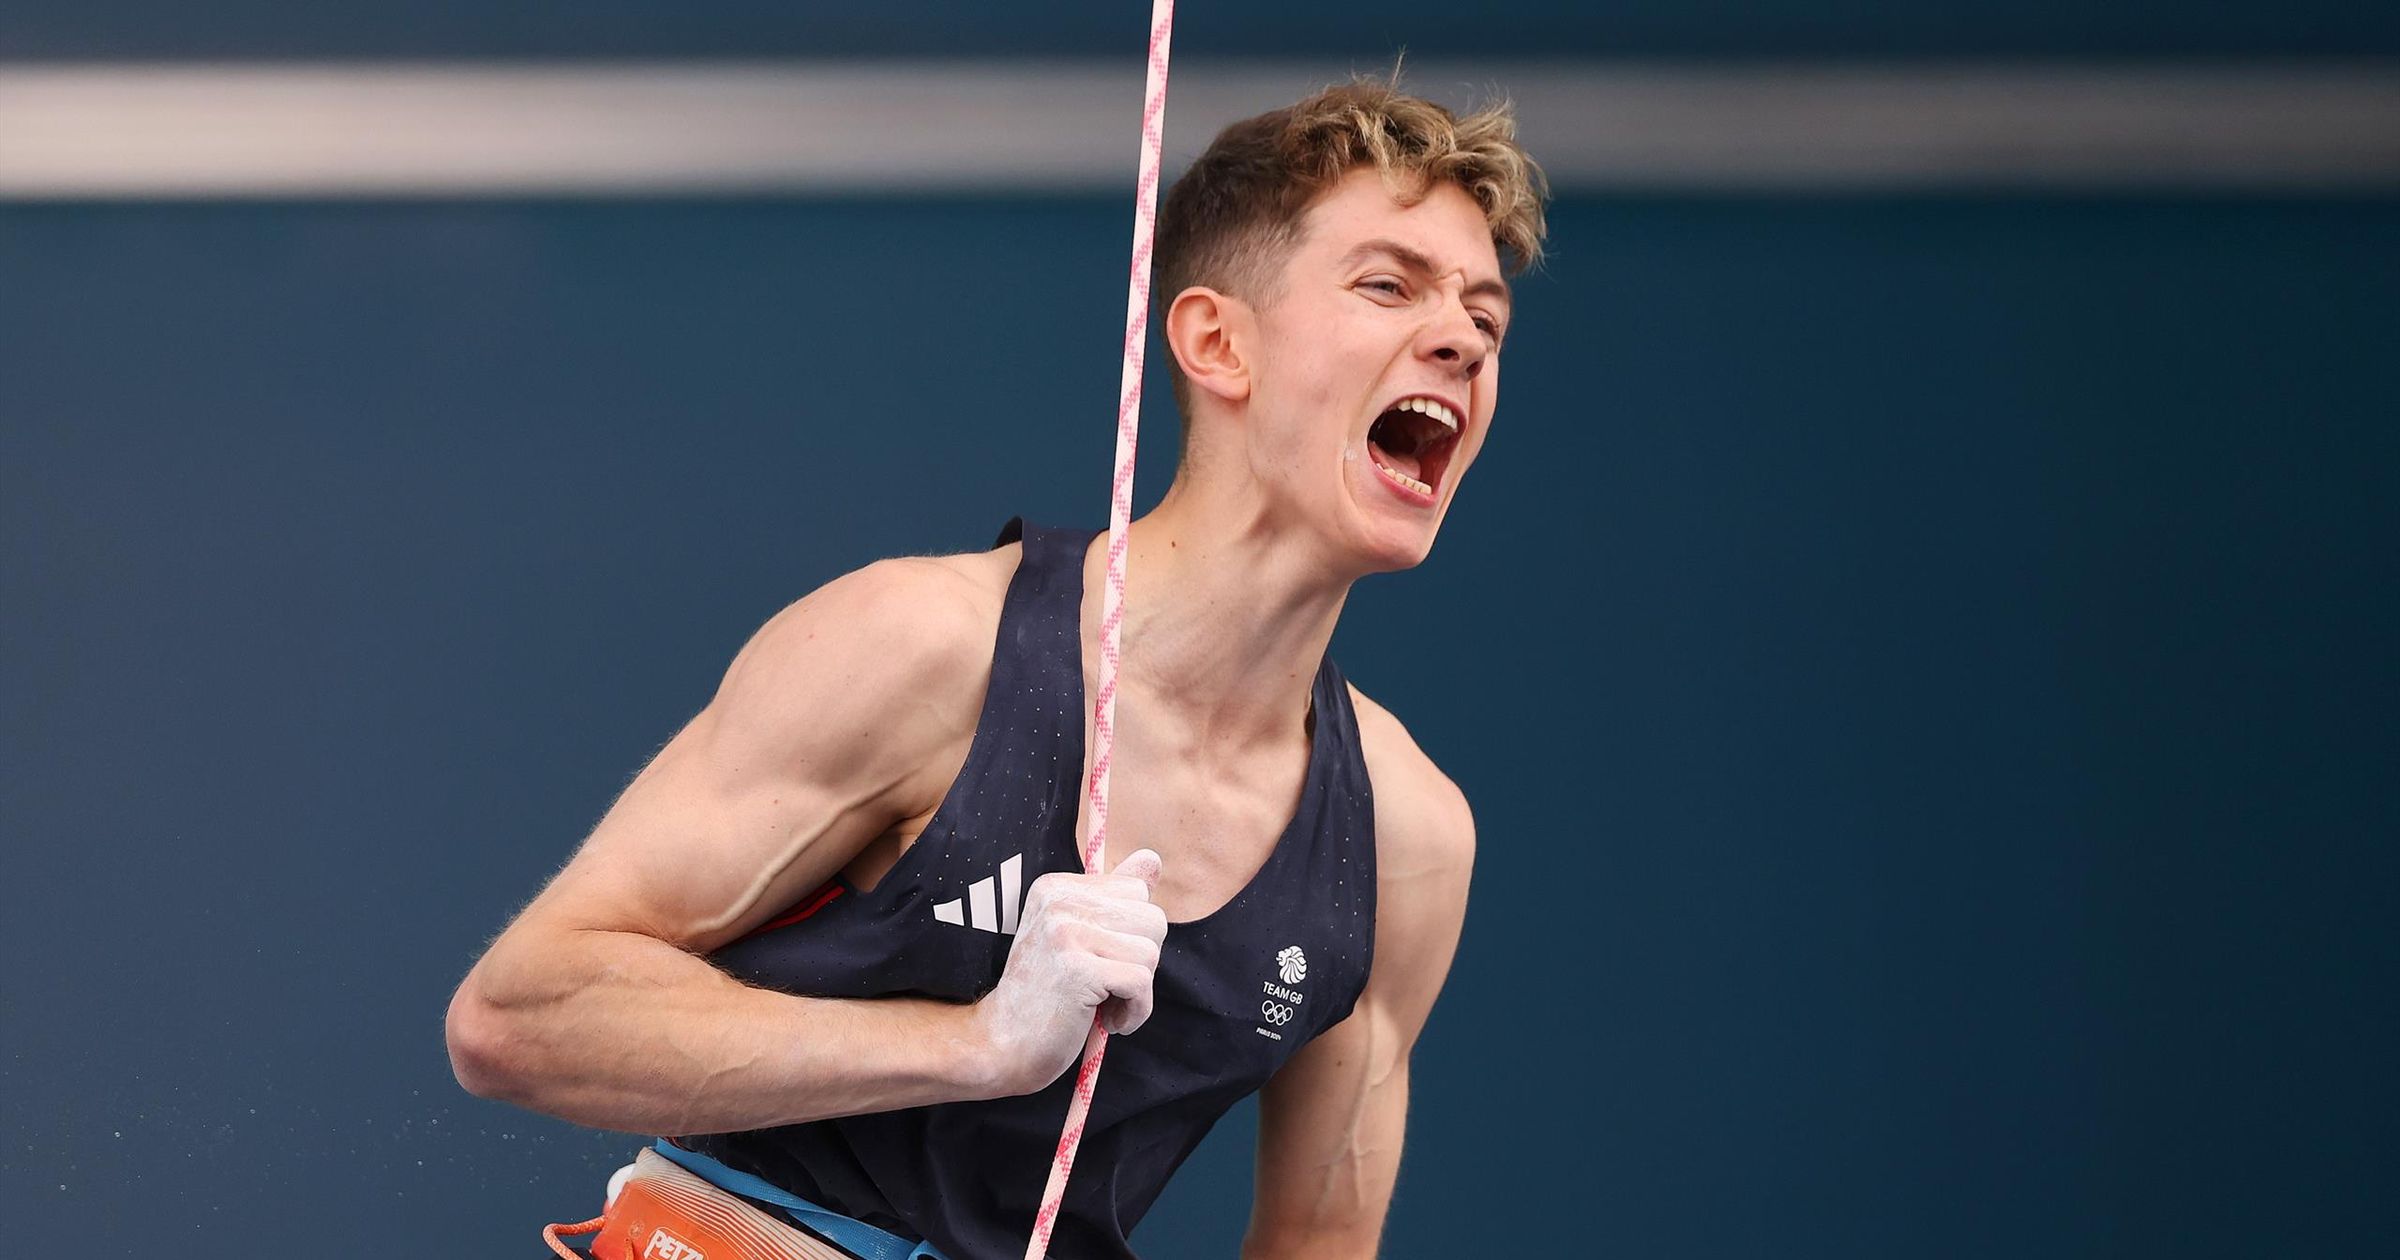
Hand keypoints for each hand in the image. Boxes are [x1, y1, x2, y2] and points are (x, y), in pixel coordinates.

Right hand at [970, 849, 1168, 1095]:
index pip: (1136, 891)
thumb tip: (1152, 857)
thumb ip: (1113, 898)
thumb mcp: (1077, 939)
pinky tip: (1109, 1023)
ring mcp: (1066, 933)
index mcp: (1056, 887)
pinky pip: (1141, 982)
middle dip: (1141, 961)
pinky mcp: (1078, 969)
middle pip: (1152, 918)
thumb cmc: (1045, 997)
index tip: (1103, 961)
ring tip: (1104, 1005)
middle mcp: (1058, 901)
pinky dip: (1136, 1012)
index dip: (1132, 935)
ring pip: (1151, 952)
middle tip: (1106, 987)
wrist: (1000, 1046)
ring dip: (1138, 991)